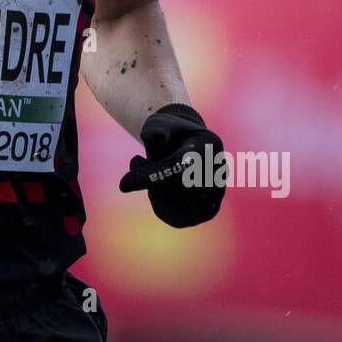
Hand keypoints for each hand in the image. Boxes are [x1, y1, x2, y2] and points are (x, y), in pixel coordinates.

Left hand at [119, 103, 225, 227]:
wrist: (187, 145)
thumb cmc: (169, 133)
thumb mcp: (159, 124)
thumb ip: (155, 130)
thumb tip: (152, 137)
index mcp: (208, 146)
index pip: (178, 168)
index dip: (150, 177)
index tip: (123, 185)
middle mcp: (218, 172)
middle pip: (174, 191)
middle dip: (148, 180)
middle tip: (137, 162)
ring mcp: (216, 194)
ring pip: (172, 207)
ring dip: (153, 192)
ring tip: (154, 171)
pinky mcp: (207, 212)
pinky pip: (173, 217)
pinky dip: (159, 204)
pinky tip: (161, 188)